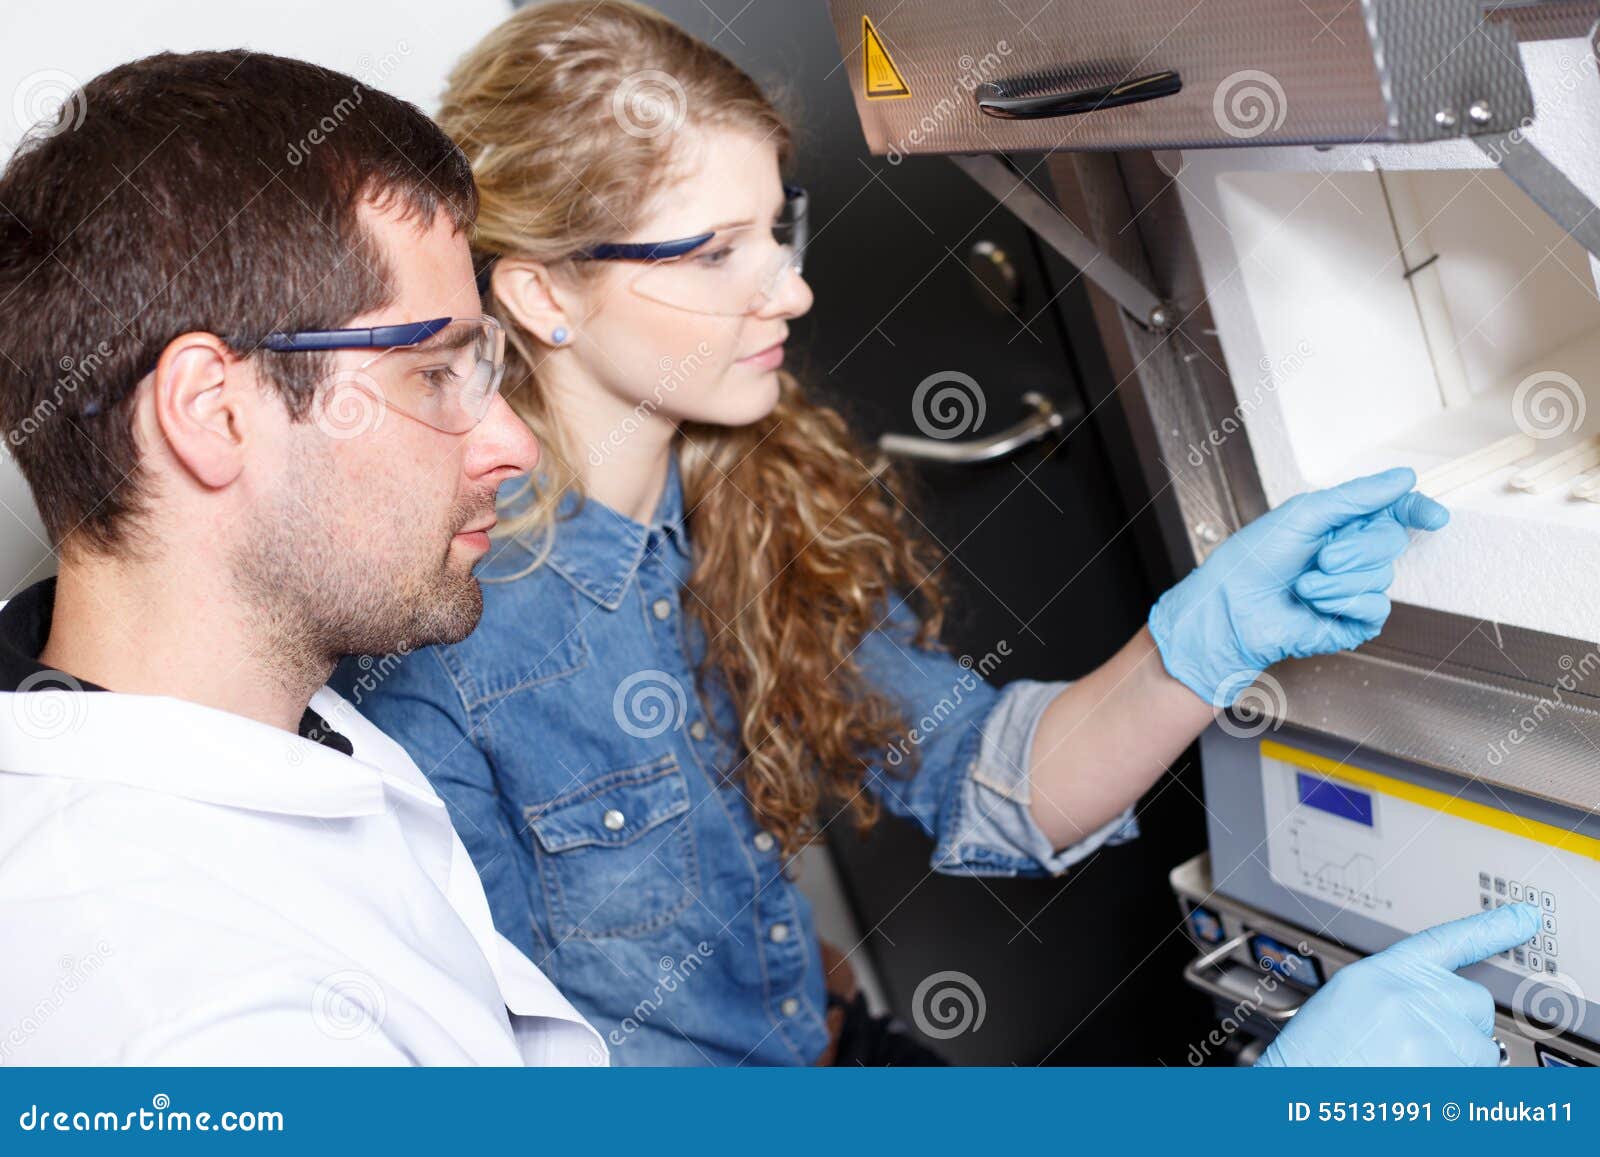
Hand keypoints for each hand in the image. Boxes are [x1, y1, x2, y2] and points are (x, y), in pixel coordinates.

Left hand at [1148, 467, 1447, 705]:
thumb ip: (1358, 496)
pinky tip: (1315, 604)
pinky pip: (1375, 607)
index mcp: (1343, 524)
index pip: (1394, 512)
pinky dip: (1343, 602)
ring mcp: (1354, 589)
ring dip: (1338, 580)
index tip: (1432, 516)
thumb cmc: (1256, 558)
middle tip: (1321, 557)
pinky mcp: (1353, 622)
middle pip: (1392, 541)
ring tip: (1304, 584)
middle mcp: (1353, 554)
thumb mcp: (1305, 514)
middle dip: (1357, 549)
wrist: (1232, 607)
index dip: (1417, 510)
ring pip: (1382, 577)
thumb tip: (1405, 478)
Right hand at [1256, 903, 1539, 1065]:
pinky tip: (1414, 1089)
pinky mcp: (1440, 1067)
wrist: (1291, 1095)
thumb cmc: (1314, 1060)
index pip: (1446, 941)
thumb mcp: (1348, 1006)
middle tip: (1419, 1051)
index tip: (1524, 917)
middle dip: (1461, 1029)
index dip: (1490, 928)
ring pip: (1480, 1051)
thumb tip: (1445, 1005)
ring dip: (1457, 1067)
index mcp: (1380, 973)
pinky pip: (1474, 1081)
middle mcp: (1407, 993)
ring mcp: (1426, 1029)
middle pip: (1474, 1004)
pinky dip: (1454, 1092)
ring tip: (1407, 1074)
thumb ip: (1398, 993)